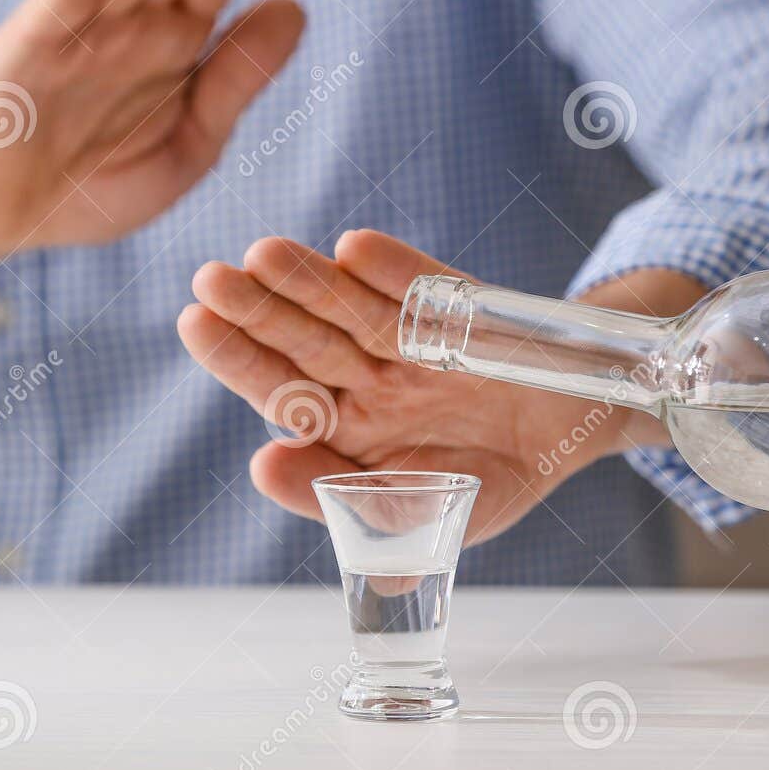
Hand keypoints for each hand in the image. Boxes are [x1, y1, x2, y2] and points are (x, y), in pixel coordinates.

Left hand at [177, 230, 692, 545]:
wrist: (572, 434)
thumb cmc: (488, 482)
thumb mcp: (424, 519)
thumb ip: (350, 507)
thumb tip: (265, 467)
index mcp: (346, 429)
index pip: (282, 393)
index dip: (239, 361)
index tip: (196, 326)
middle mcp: (369, 378)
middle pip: (305, 342)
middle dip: (258, 310)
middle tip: (209, 280)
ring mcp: (411, 342)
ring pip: (352, 308)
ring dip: (311, 280)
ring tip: (264, 254)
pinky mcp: (461, 311)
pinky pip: (425, 290)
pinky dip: (394, 271)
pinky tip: (354, 250)